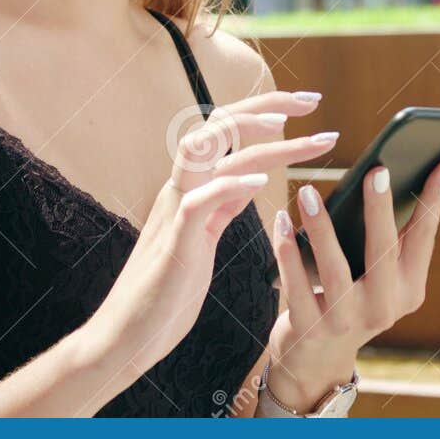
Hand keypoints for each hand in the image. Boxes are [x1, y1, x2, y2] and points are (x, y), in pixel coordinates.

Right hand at [90, 91, 334, 383]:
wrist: (127, 338)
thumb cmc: (167, 292)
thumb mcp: (206, 235)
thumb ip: (225, 203)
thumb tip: (252, 174)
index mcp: (193, 187)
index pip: (226, 129)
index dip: (266, 109)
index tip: (308, 102)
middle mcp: (182, 189)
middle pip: (218, 125)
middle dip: (266, 106)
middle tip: (313, 100)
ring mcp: (175, 213)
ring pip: (206, 152)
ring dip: (256, 138)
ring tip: (297, 133)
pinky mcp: (175, 244)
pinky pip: (198, 203)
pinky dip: (229, 186)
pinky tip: (261, 182)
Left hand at [263, 156, 439, 410]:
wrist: (316, 360)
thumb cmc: (350, 299)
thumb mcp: (377, 277)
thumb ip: (384, 238)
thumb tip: (387, 177)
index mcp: (408, 290)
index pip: (424, 237)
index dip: (434, 199)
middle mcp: (384, 308)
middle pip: (385, 252)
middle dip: (381, 210)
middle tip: (376, 170)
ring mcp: (347, 322)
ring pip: (336, 270)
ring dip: (322, 228)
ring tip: (309, 192)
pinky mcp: (310, 329)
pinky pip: (297, 285)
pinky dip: (288, 251)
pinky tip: (282, 220)